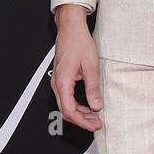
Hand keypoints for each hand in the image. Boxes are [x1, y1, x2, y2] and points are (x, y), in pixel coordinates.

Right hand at [51, 6, 103, 131]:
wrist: (71, 29)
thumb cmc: (78, 42)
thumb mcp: (91, 66)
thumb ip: (93, 88)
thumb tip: (96, 105)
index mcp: (63, 82)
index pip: (69, 110)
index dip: (82, 121)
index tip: (94, 125)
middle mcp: (57, 83)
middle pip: (66, 111)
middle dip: (82, 121)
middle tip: (96, 124)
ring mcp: (58, 81)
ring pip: (66, 105)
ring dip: (80, 114)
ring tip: (94, 116)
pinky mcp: (62, 78)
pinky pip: (66, 97)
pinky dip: (77, 105)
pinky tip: (88, 106)